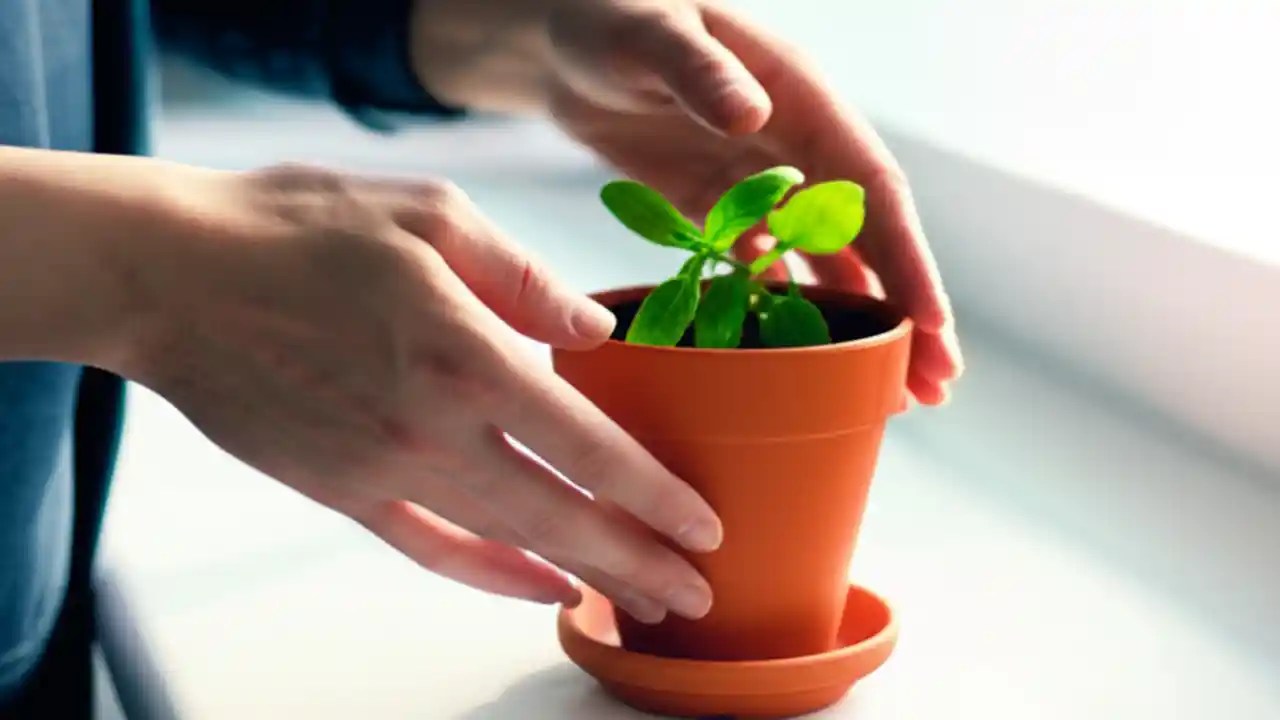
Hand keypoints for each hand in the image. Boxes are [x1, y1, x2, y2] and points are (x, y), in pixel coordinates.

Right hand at [120, 163, 720, 623]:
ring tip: (640, 605)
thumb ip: (524, 275)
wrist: (172, 274)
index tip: (702, 524)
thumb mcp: (430, 215)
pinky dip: (492, 575)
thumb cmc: (301, 228)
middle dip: (639, 560)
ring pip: (507, 542)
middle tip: (696, 593)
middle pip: (561, 515)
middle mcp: (431, 426)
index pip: (587, 445)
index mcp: (465, 351)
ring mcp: (382, 469)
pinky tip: (541, 585)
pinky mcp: (341, 490)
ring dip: (583, 576)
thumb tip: (594, 330)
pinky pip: (430, 550)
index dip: (654, 493)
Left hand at [411, 0, 962, 403]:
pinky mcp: (717, 208)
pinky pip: (761, 266)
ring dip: (855, 322)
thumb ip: (700, 71)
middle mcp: (795, 147)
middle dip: (904, 311)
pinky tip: (798, 359)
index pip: (873, 191)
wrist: (559, 38)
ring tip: (884, 392)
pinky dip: (782, 310)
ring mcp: (758, 181)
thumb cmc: (610, 14)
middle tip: (931, 389)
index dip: (906, 262)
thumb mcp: (651, 35)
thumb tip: (754, 116)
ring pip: (823, 260)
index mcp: (804, 101)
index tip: (932, 329)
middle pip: (866, 238)